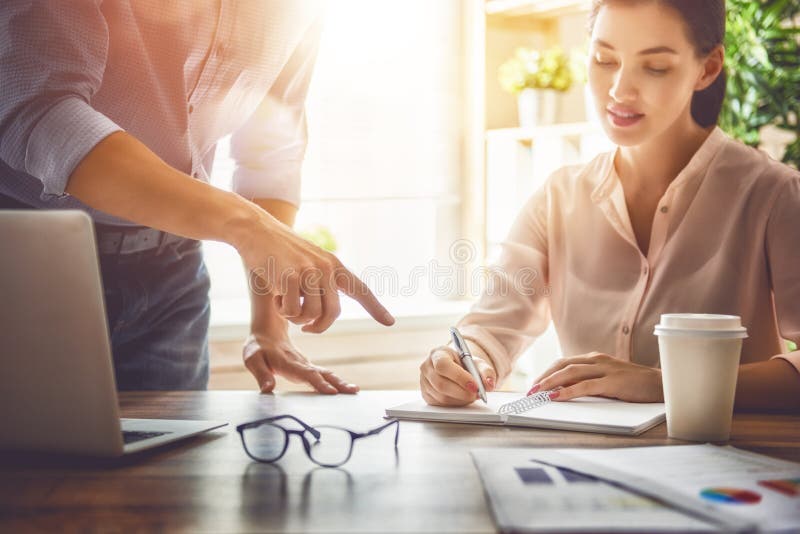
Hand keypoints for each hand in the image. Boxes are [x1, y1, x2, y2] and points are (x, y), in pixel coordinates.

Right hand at [233, 205, 393, 332]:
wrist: (257, 231)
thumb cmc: (280, 253)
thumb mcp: (308, 263)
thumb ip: (321, 284)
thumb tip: (325, 313)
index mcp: (334, 265)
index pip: (361, 289)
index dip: (376, 308)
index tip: (391, 322)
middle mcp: (326, 268)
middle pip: (333, 313)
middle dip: (319, 327)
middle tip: (307, 329)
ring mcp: (310, 271)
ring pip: (312, 314)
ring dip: (297, 318)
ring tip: (286, 303)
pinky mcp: (291, 277)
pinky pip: (293, 311)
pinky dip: (283, 310)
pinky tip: (277, 295)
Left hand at [243, 321, 358, 394]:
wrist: (267, 332)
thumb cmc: (258, 348)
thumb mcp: (253, 359)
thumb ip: (262, 375)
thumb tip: (267, 390)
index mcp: (288, 362)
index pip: (306, 374)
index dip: (318, 383)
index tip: (332, 392)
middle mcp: (301, 363)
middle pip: (322, 373)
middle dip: (337, 383)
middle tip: (352, 391)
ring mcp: (307, 365)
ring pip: (326, 373)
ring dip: (341, 382)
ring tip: (355, 390)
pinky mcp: (309, 368)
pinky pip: (324, 375)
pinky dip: (336, 381)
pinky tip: (346, 389)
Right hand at [420, 343, 496, 405]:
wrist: (457, 368)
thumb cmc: (465, 364)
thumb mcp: (478, 363)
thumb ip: (486, 372)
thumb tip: (489, 384)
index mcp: (438, 354)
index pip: (443, 365)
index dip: (459, 377)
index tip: (475, 385)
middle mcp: (427, 367)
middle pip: (441, 384)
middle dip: (462, 392)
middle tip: (476, 394)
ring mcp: (424, 382)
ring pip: (441, 396)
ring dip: (460, 399)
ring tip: (471, 395)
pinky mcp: (426, 395)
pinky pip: (440, 404)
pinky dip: (455, 404)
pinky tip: (462, 398)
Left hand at [529, 352, 662, 402]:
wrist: (663, 385)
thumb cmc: (635, 385)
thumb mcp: (608, 380)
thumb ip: (589, 382)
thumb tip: (564, 392)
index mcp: (594, 358)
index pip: (564, 362)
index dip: (547, 373)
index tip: (534, 385)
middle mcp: (597, 360)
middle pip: (562, 365)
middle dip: (544, 378)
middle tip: (530, 391)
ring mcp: (605, 369)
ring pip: (570, 373)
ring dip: (550, 383)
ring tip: (537, 394)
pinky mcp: (613, 382)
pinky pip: (585, 386)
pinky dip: (568, 391)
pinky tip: (557, 397)